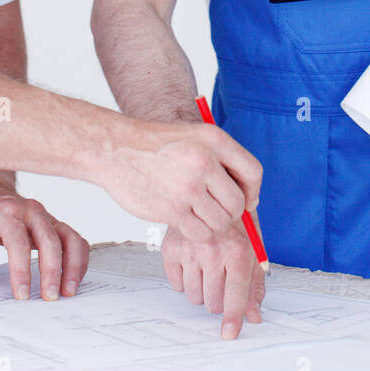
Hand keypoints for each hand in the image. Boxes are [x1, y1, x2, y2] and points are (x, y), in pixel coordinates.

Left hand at [0, 174, 88, 300]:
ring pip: (68, 237)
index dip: (21, 269)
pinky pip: (74, 239)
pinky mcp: (52, 224)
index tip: (21, 294)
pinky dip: (78, 258)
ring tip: (68, 291)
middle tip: (49, 297)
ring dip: (72, 264)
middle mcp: (30, 210)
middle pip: (49, 238)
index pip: (17, 240)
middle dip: (52, 270)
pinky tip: (73, 279)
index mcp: (4, 210)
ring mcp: (44, 216)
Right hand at [101, 120, 261, 241]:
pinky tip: (184, 219)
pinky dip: (196, 232)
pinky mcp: (172, 209)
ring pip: (221, 222)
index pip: (253, 172)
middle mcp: (204, 161)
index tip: (246, 200)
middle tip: (215, 210)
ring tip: (196, 213)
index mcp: (214, 140)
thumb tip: (250, 200)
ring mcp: (188, 187)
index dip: (252, 191)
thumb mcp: (194, 137)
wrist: (116, 148)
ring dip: (212, 224)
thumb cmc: (156, 145)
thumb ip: (223, 161)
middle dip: (230, 212)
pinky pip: (201, 233)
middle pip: (238, 203)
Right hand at [161, 222, 265, 339]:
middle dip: (219, 298)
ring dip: (202, 291)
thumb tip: (254, 316)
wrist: (213, 193)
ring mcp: (190, 248)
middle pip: (213, 302)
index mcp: (238, 250)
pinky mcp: (171, 247)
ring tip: (207, 269)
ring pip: (194, 296)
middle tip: (222, 279)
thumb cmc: (236, 224)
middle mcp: (213, 250)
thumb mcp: (253, 250)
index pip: (236, 294)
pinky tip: (193, 263)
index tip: (228, 334)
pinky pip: (176, 284)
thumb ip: (255, 286)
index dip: (233, 318)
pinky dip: (185, 280)